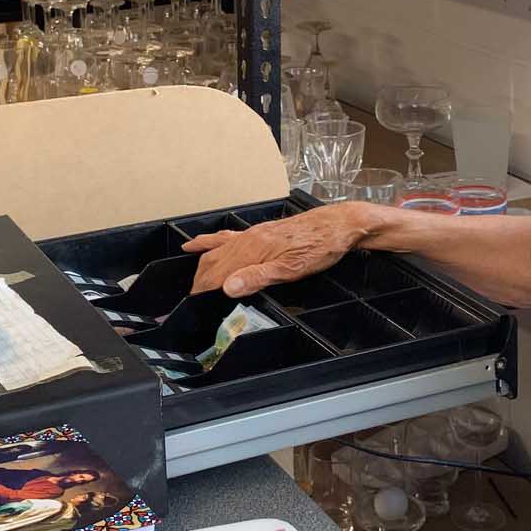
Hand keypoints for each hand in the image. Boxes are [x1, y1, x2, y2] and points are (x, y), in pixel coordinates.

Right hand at [182, 204, 376, 297]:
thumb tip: (228, 287)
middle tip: (191, 300)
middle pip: (213, 262)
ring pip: (217, 250)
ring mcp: (253, 234)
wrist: (339, 225)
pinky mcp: (260, 232)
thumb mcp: (292, 269)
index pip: (217, 273)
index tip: (193, 305)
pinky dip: (209, 242)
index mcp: (253, 250)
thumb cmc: (320, 247)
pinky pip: (227, 237)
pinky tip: (197, 244)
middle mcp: (248, 239)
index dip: (203, 290)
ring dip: (202, 266)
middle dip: (199, 281)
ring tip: (192, 281)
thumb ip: (258, 277)